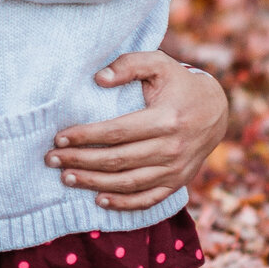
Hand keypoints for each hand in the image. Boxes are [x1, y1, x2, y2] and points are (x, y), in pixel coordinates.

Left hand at [49, 52, 229, 210]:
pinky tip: (99, 199)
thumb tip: (99, 79)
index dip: (86, 136)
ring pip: (128, 183)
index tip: (60, 137)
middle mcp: (172, 148)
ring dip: (94, 183)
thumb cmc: (178, 83)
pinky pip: (148, 199)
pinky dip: (123, 203)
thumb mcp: (158, 63)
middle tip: (52, 159)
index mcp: (166, 119)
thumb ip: (128, 64)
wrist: (216, 109)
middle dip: (80, 161)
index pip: (117, 132)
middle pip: (117, 160)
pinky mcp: (178, 182)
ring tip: (66, 178)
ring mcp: (176, 169)